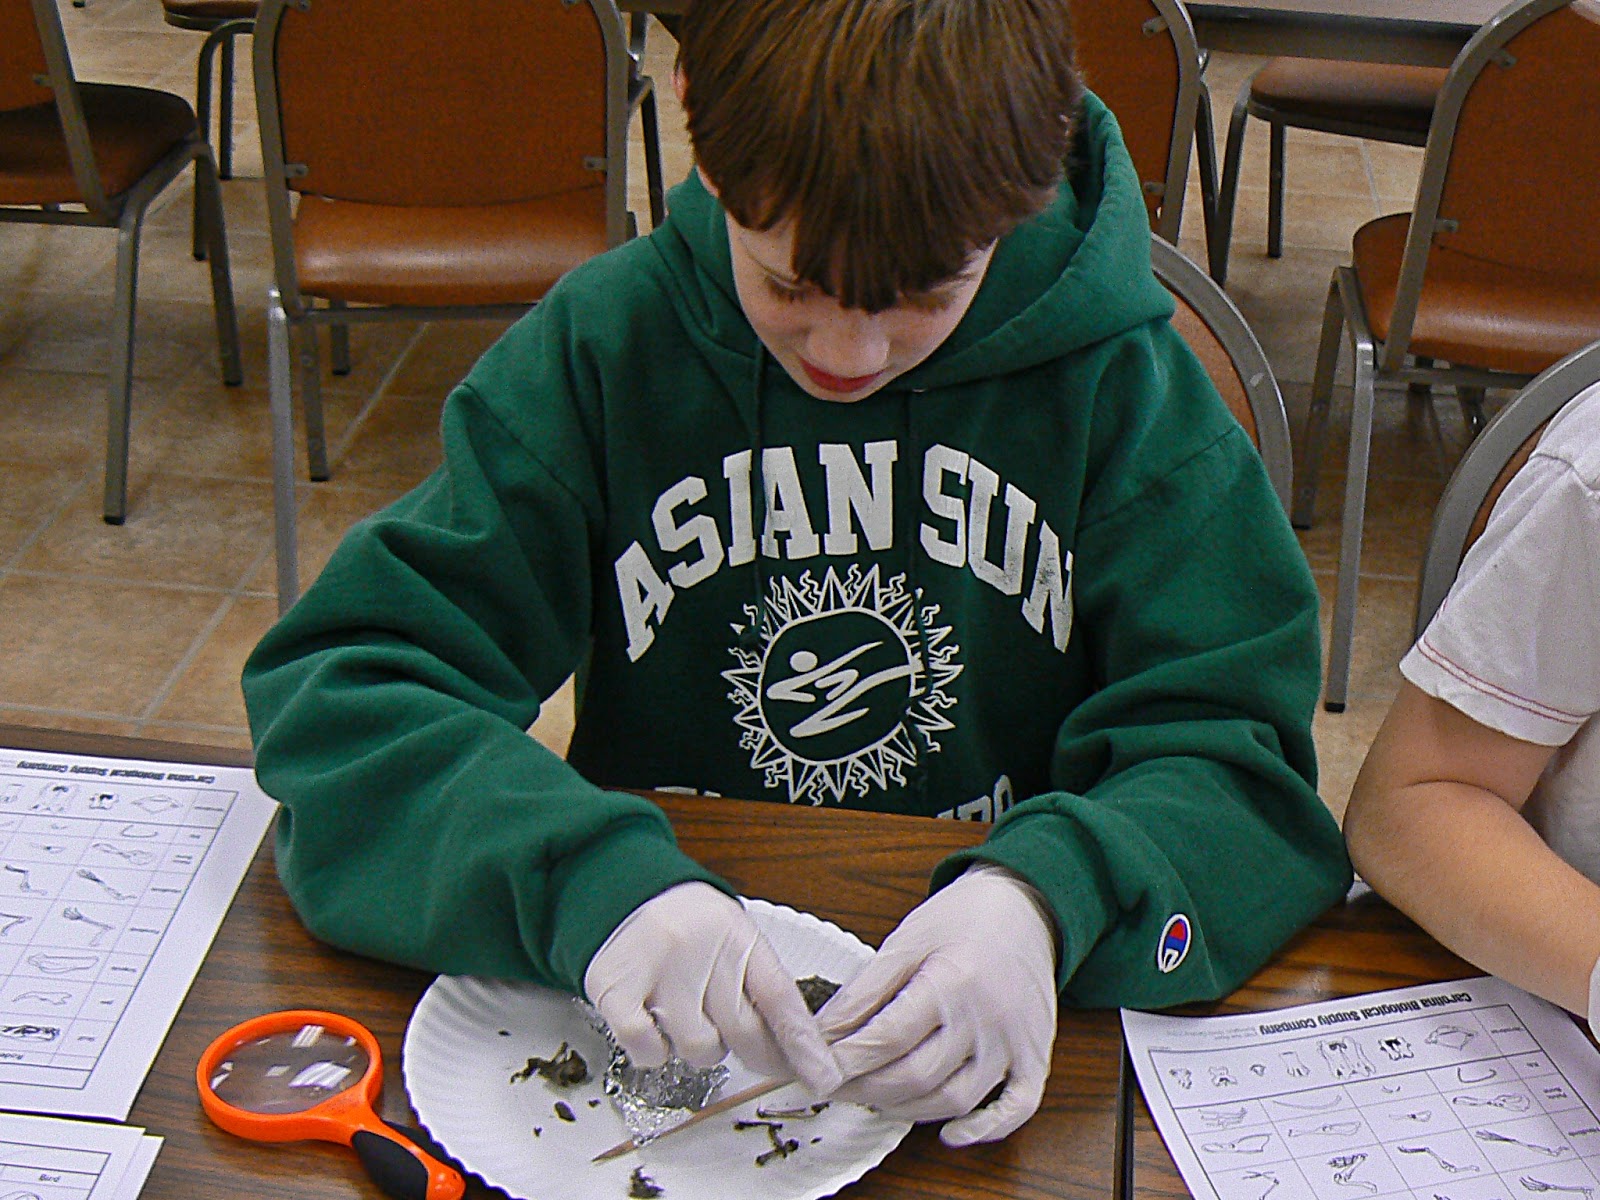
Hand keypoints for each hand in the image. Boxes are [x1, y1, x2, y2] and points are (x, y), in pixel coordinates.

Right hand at [583, 882, 842, 1094]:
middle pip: (744, 1031)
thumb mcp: (736, 939)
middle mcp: (700, 950)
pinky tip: (655, 1024)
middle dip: (753, 1051)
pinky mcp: (616, 991)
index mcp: (738, 936)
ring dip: (700, 1046)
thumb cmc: (690, 925)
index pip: (781, 998)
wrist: (627, 891)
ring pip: (699, 1049)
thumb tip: (799, 1049)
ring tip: (688, 1014)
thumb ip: (762, 987)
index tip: (823, 1077)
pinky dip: (654, 1051)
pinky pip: (648, 1050)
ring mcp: (658, 970)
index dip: (804, 1044)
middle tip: (744, 1043)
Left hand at [817, 863, 1057, 1145]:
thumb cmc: (960, 919)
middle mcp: (987, 1017)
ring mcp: (1015, 1042)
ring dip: (906, 1108)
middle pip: (917, 1075)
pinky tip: (949, 1133)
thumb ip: (865, 989)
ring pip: (955, 1098)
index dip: (846, 1059)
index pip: (888, 1038)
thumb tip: (822, 1032)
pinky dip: (983, 1130)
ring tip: (872, 1097)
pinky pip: (1016, 1110)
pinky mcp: (1037, 1057)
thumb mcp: (905, 939)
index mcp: (953, 980)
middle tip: (834, 1087)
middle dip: (865, 1088)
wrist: (1023, 906)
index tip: (814, 1069)